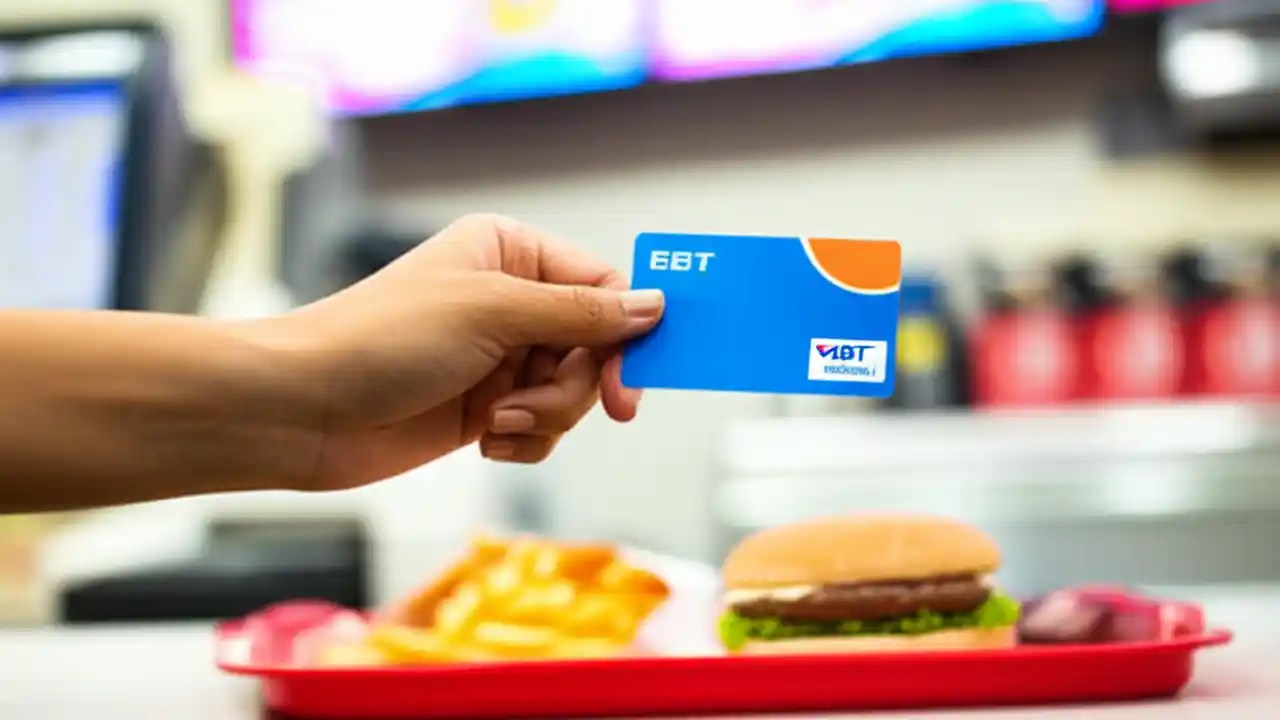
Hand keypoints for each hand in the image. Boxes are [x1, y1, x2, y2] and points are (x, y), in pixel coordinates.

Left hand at [257, 214, 663, 490]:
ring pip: (574, 394)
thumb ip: (580, 313)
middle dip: (574, 387)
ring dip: (543, 417)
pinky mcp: (487, 409)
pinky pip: (544, 429)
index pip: (604, 285)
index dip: (628, 333)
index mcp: (511, 252)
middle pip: (596, 347)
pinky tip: (484, 440)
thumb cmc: (383, 339)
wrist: (303, 411)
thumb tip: (654, 306)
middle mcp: (510, 301)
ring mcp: (499, 358)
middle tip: (536, 409)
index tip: (631, 384)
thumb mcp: (491, 312)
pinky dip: (523, 441)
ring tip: (493, 422)